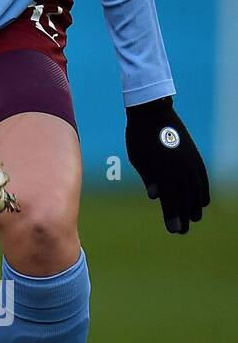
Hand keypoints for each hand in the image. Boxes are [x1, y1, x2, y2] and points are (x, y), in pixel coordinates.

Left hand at [125, 98, 209, 233]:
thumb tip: (156, 197)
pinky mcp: (194, 155)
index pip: (170, 198)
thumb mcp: (138, 158)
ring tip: (193, 219)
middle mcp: (180, 167)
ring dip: (195, 205)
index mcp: (163, 169)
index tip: (173, 230)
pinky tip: (203, 201)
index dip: (172, 215)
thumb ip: (149, 178)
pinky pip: (202, 177)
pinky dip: (203, 190)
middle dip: (183, 215)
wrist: (153, 111)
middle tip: (181, 231)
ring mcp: (189, 160)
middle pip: (184, 197)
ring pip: (196, 188)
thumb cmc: (139, 136)